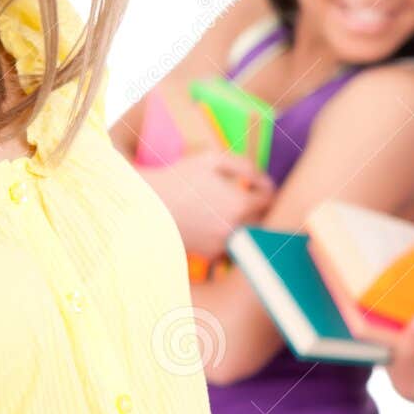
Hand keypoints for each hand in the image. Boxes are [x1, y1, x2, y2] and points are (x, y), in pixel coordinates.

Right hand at [135, 150, 275, 259]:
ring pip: (247, 236)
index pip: (269, 199)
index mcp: (239, 204)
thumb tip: (264, 180)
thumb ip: (244, 165)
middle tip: (247, 199)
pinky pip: (229, 247)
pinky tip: (211, 224)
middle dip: (258, 209)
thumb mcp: (211, 159)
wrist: (144, 206)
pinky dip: (226, 237)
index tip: (254, 185)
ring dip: (244, 225)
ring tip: (228, 212)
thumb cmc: (177, 179)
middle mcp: (234, 228)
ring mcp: (221, 244)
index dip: (264, 189)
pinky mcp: (208, 254)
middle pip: (263, 221)